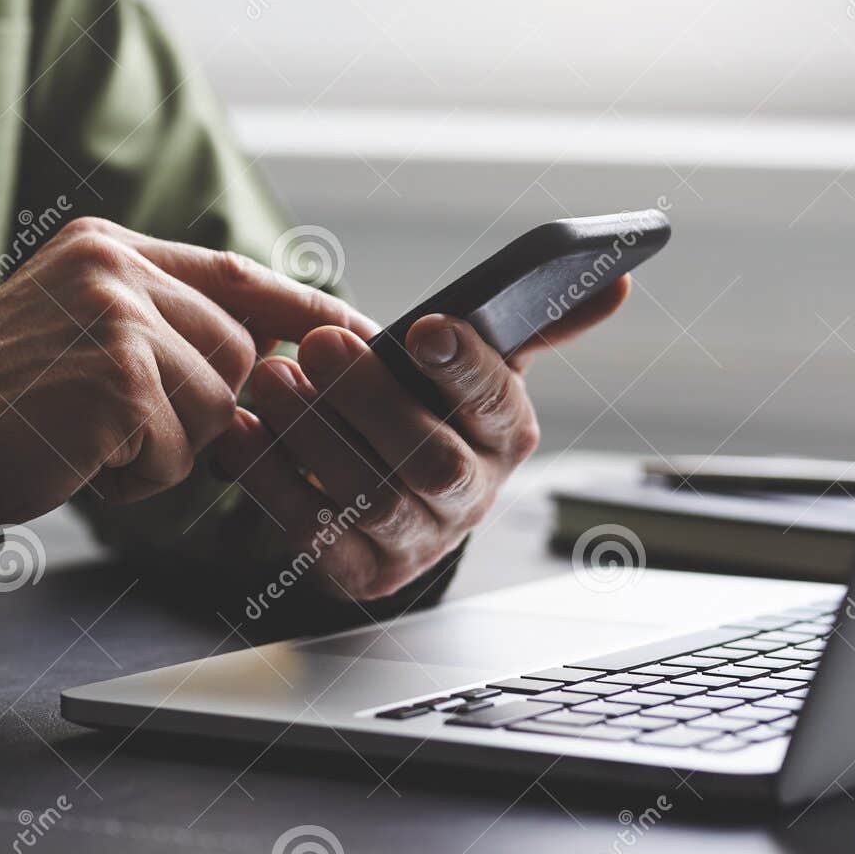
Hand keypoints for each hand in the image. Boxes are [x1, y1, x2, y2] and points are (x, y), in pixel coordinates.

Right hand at [0, 218, 373, 522]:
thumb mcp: (74, 329)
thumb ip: (156, 322)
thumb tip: (261, 352)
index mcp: (108, 247)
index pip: (236, 274)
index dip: (302, 309)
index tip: (360, 335)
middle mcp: (115, 267)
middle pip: (237, 350)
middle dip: (199, 408)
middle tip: (121, 425)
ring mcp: (116, 318)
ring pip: (215, 403)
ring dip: (164, 446)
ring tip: (91, 439)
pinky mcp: (116, 379)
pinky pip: (176, 447)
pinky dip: (137, 474)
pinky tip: (82, 458)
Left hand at [212, 278, 630, 600]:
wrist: (391, 502)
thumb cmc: (430, 412)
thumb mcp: (478, 366)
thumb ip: (532, 322)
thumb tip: (615, 280)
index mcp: (507, 434)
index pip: (494, 400)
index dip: (464, 366)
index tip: (427, 327)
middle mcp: (471, 494)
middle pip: (428, 457)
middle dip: (370, 399)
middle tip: (318, 343)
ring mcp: (418, 539)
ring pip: (367, 496)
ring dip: (312, 436)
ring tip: (269, 380)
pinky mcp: (362, 573)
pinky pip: (312, 532)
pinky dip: (270, 481)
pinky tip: (239, 433)